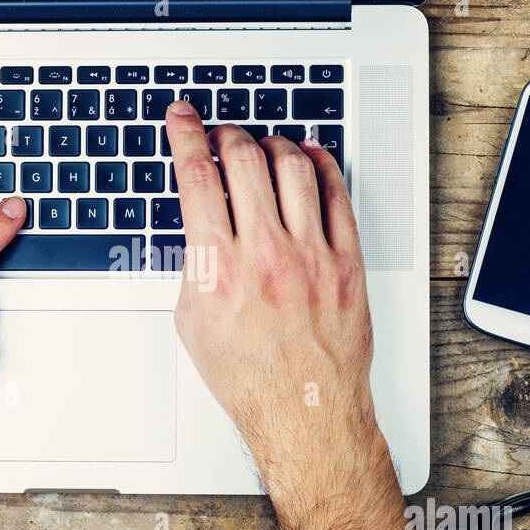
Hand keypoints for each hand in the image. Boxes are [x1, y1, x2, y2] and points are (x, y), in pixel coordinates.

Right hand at [164, 101, 385, 510]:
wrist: (304, 412)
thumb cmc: (249, 379)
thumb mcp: (192, 321)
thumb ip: (194, 264)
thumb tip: (199, 224)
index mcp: (218, 267)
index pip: (196, 177)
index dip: (185, 135)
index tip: (183, 116)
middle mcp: (265, 254)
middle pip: (245, 160)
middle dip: (228, 135)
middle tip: (222, 133)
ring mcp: (311, 255)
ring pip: (293, 166)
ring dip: (273, 144)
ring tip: (263, 145)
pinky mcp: (346, 262)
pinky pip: (338, 195)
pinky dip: (322, 165)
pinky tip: (311, 157)